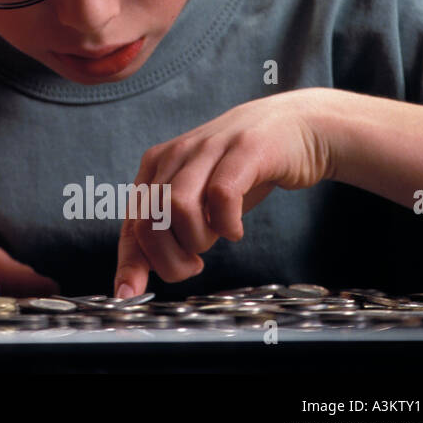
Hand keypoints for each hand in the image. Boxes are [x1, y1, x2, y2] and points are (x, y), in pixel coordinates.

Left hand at [114, 89, 334, 296]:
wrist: (294, 127)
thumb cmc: (241, 172)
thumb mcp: (199, 200)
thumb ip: (169, 229)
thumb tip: (140, 275)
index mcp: (156, 168)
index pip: (132, 223)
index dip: (130, 263)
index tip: (128, 295)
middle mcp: (175, 156)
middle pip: (149, 220)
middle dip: (169, 258)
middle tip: (195, 264)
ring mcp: (208, 150)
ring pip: (177, 208)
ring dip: (196, 240)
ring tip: (216, 238)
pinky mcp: (244, 151)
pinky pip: (221, 194)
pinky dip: (226, 224)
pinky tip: (235, 230)